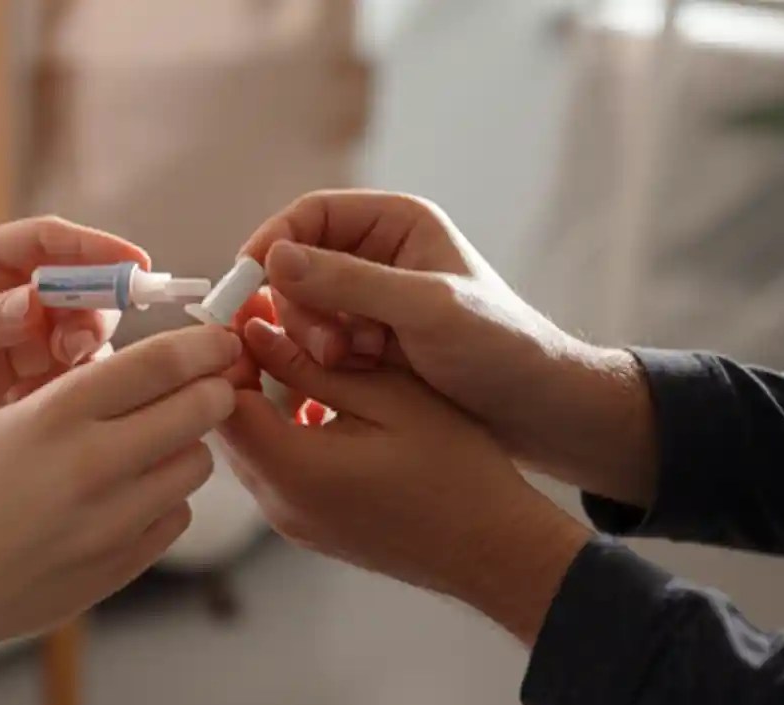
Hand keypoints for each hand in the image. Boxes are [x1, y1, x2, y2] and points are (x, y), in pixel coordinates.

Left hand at [0, 216, 147, 453]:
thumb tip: (35, 303)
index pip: (54, 241)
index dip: (99, 248)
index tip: (136, 265)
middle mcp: (17, 288)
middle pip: (83, 286)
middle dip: (96, 310)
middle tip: (81, 344)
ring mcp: (28, 330)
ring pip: (84, 330)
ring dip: (81, 352)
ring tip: (47, 376)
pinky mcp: (32, 368)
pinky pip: (71, 372)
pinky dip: (62, 386)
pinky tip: (23, 398)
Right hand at [0, 325, 240, 691]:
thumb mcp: (13, 418)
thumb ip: (86, 392)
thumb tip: (164, 367)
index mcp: (58, 414)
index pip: (161, 362)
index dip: (204, 346)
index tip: (219, 343)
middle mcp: (93, 463)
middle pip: (200, 408)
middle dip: (215, 391)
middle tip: (212, 389)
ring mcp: (113, 521)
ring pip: (198, 462)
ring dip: (187, 447)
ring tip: (153, 450)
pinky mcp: (124, 564)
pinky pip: (178, 514)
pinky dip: (166, 501)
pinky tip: (130, 500)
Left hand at [220, 318, 590, 644]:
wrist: (496, 549)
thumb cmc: (458, 471)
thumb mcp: (390, 396)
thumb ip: (313, 364)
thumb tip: (256, 332)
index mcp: (293, 470)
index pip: (221, 401)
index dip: (227, 351)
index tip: (249, 312)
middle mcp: (279, 505)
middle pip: (228, 426)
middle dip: (241, 372)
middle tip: (269, 323)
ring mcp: (292, 524)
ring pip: (249, 447)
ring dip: (262, 400)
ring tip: (297, 355)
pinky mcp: (310, 529)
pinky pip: (275, 471)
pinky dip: (282, 432)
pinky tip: (319, 402)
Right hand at [239, 190, 657, 506]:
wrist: (538, 410)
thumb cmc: (499, 349)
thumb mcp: (426, 312)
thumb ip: (350, 283)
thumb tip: (275, 259)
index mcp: (396, 224)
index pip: (309, 215)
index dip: (271, 244)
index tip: (245, 284)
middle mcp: (378, 255)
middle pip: (297, 265)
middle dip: (299, 306)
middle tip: (328, 347)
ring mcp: (371, 301)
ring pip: (302, 310)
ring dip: (313, 339)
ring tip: (353, 366)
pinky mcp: (368, 342)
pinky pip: (317, 343)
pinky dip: (324, 362)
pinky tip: (355, 380)